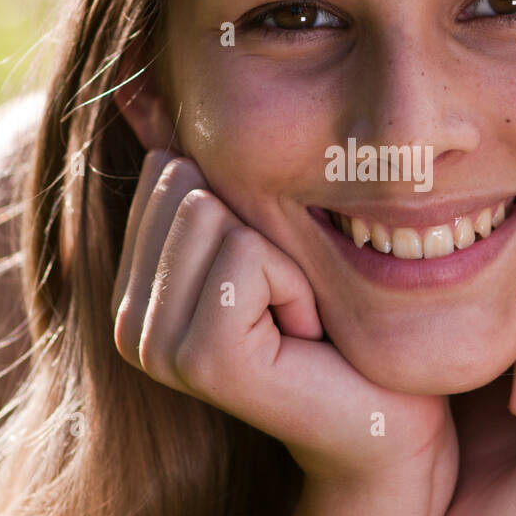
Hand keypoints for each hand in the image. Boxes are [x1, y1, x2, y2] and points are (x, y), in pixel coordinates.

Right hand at [111, 151, 457, 515]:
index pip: (170, 169)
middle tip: (290, 302)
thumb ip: (212, 176)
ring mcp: (155, 344)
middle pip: (187, 183)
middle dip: (264, 229)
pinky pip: (246, 255)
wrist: (387, 427)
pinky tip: (305, 338)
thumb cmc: (341, 331)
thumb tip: (143, 88)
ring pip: (213, 212)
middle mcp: (129, 318)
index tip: (274, 280)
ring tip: (298, 319)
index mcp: (137, 288)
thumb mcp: (273, 240)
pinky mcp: (201, 358)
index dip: (246, 206)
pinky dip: (296, 285)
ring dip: (283, 258)